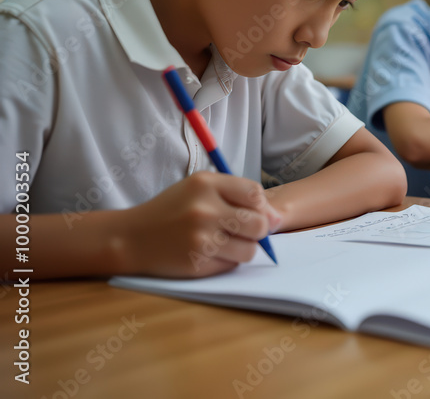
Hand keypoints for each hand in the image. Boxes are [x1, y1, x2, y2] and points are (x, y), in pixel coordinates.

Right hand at [119, 171, 281, 277]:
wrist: (131, 238)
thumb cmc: (172, 210)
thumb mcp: (200, 188)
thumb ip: (238, 195)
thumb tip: (277, 219)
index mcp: (205, 184)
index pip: (255, 194)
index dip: (260, 206)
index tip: (251, 212)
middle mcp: (204, 210)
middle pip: (259, 225)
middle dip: (256, 230)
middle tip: (240, 230)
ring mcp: (200, 240)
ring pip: (250, 250)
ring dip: (243, 248)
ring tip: (223, 242)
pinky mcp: (197, 264)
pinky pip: (232, 265)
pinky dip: (226, 260)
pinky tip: (208, 252)